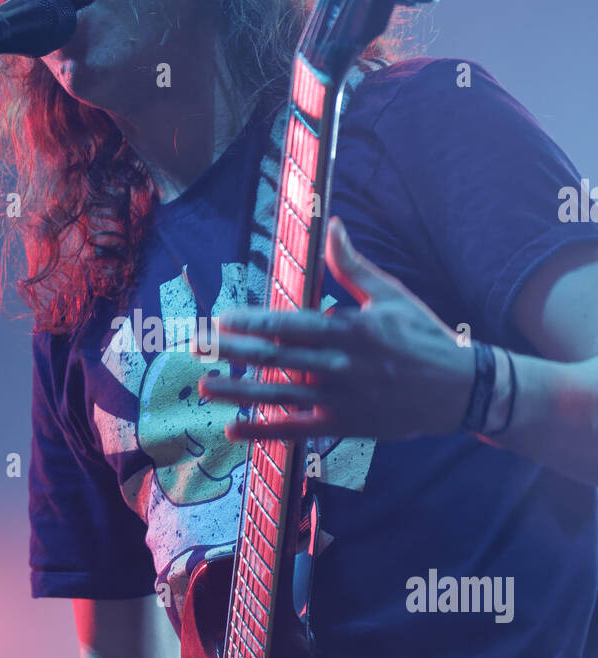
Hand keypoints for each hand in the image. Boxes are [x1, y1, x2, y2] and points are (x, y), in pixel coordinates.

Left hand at [198, 217, 474, 441]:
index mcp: (348, 330)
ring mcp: (339, 399)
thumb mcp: (390, 295)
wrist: (458, 389)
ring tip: (205, 385)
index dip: (253, 323)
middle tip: (199, 346)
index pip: (290, 325)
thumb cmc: (423, 336)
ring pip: (279, 394)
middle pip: (275, 358)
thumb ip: (353, 265)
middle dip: (234, 351)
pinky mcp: (343, 426)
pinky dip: (263, 431)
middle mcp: (338, 366)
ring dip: (239, 391)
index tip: (223, 317)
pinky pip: (295, 430)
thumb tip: (334, 226)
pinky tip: (233, 428)